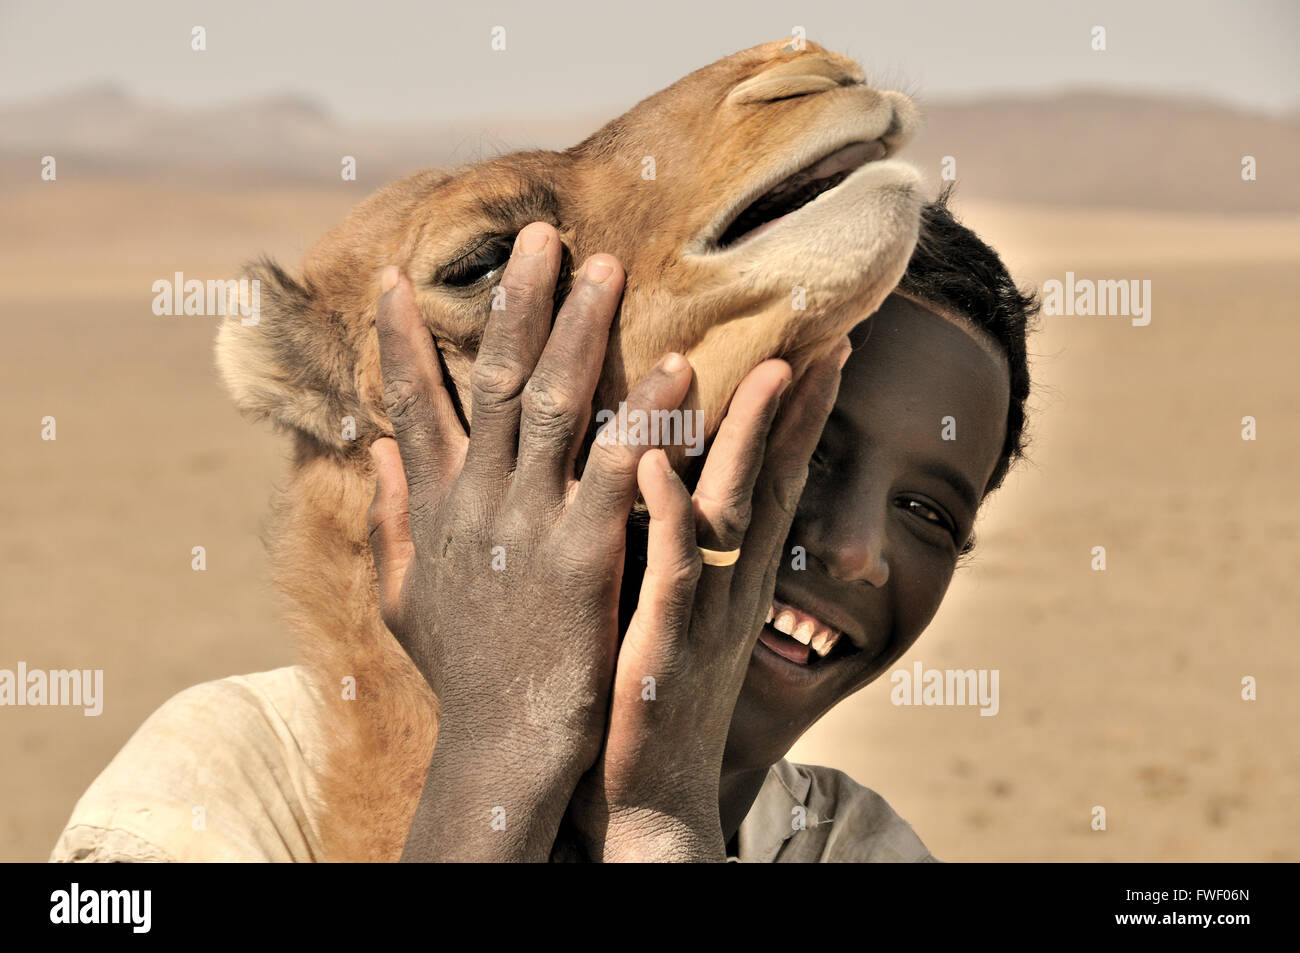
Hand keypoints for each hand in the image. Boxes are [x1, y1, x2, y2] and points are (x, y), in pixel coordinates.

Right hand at [368, 223, 692, 859]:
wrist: (506, 747)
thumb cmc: (468, 671)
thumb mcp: (407, 595)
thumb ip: (392, 518)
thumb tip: (375, 450)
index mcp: (439, 508)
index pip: (413, 406)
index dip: (401, 341)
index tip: (399, 278)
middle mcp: (478, 502)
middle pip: (496, 382)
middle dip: (515, 303)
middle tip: (542, 234)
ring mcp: (529, 524)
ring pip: (555, 407)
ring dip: (579, 331)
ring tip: (606, 266)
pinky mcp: (584, 557)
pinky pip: (618, 469)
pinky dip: (644, 414)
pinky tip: (678, 364)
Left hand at [564, 339, 850, 860]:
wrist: (644, 797)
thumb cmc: (643, 693)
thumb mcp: (668, 606)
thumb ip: (673, 544)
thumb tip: (659, 479)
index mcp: (733, 570)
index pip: (777, 476)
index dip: (800, 412)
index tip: (819, 346)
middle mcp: (735, 582)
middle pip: (779, 478)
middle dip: (804, 406)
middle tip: (830, 336)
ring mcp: (707, 610)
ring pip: (737, 508)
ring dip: (755, 439)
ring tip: (774, 368)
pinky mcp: (664, 642)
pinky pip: (672, 568)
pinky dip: (668, 514)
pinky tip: (655, 464)